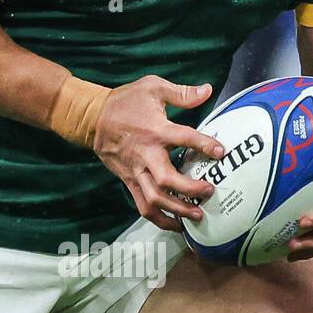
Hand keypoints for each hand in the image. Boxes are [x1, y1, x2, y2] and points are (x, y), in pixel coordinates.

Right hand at [93, 75, 225, 232]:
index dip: (204, 145)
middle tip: (209, 191)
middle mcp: (145, 154)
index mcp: (155, 130)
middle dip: (190, 189)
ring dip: (176, 209)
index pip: (184, 138)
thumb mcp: (152, 87)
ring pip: (154, 198)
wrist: (92, 118)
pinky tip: (176, 225)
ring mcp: (135, 170)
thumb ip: (181, 93)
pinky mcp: (128, 180)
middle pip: (167, 179)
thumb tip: (207, 90)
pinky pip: (142, 204)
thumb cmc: (124, 101)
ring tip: (196, 215)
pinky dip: (159, 218)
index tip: (220, 152)